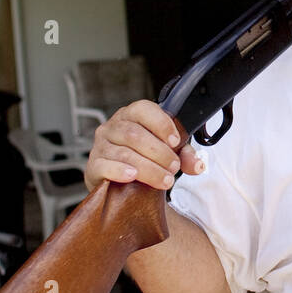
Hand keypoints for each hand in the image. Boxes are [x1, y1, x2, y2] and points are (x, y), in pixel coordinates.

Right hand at [84, 99, 204, 191]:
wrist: (122, 183)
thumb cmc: (145, 159)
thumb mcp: (168, 153)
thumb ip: (185, 156)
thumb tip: (198, 165)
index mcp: (132, 115)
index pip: (144, 109)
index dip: (161, 124)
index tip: (175, 142)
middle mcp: (113, 126)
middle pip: (135, 134)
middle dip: (159, 153)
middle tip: (174, 168)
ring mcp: (101, 145)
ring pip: (124, 153)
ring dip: (148, 167)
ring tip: (164, 179)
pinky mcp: (93, 165)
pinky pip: (105, 165)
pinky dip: (120, 171)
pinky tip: (132, 176)